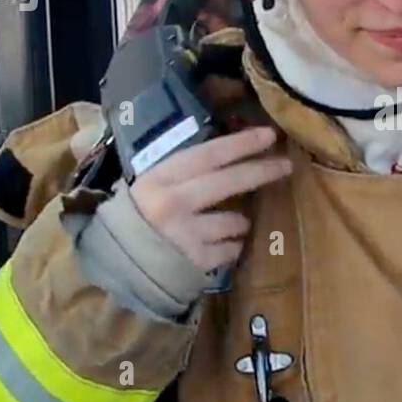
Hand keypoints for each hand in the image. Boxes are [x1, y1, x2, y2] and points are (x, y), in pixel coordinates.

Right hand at [130, 127, 292, 272]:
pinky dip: (230, 248)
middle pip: (228, 181)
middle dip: (261, 171)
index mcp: (160, 178)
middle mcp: (173, 202)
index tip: (269, 135)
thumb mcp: (151, 187)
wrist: (115, 266)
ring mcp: (185, 234)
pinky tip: (220, 249)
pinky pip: (230, 250)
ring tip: (233, 227)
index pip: (209, 154)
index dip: (241, 144)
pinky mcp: (195, 262)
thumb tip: (229, 156)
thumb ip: (183, 174)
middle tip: (286, 165)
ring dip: (240, 223)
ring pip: (235, 221)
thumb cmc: (136, 220)